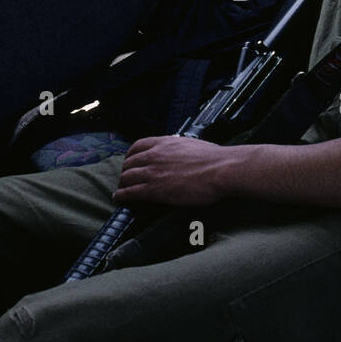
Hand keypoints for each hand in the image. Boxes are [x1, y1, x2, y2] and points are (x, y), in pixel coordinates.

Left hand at [113, 136, 237, 206]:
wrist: (221, 169)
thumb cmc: (214, 159)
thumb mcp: (192, 145)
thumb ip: (180, 149)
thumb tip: (181, 154)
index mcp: (164, 143)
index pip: (138, 146)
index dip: (130, 155)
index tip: (130, 161)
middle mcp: (155, 155)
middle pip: (129, 163)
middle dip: (125, 171)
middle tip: (126, 179)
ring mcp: (153, 172)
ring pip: (127, 178)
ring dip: (122, 185)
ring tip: (121, 191)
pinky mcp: (155, 190)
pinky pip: (131, 192)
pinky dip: (122, 196)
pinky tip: (119, 198)